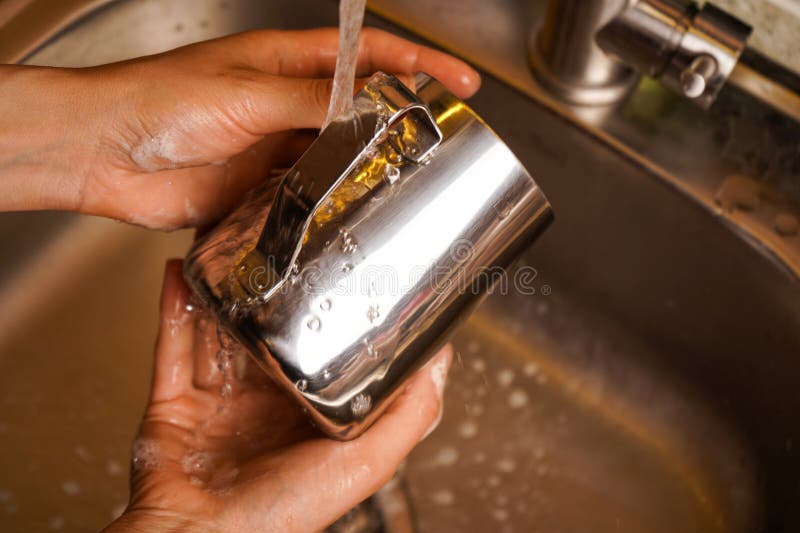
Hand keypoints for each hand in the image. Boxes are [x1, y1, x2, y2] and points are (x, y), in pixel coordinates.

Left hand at [0, 28, 479, 228]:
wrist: (103, 152)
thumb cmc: (156, 101)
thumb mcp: (244, 93)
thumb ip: (308, 102)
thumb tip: (364, 105)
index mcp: (285, 63)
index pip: (367, 54)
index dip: (418, 62)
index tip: (458, 77)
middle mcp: (286, 105)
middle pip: (360, 109)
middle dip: (402, 120)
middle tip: (443, 139)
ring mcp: (276, 148)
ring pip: (338, 156)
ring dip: (367, 168)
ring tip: (406, 183)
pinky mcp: (260, 189)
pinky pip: (309, 196)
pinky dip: (331, 204)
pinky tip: (350, 214)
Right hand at [105, 260, 451, 531]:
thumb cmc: (283, 515)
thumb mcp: (367, 463)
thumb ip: (408, 416)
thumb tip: (443, 362)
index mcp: (307, 417)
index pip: (324, 355)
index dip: (331, 315)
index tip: (339, 272)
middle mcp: (264, 407)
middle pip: (268, 338)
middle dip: (271, 296)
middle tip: (278, 248)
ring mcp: (216, 404)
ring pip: (219, 334)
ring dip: (223, 292)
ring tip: (227, 246)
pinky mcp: (172, 405)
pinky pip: (171, 347)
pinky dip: (173, 309)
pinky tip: (179, 272)